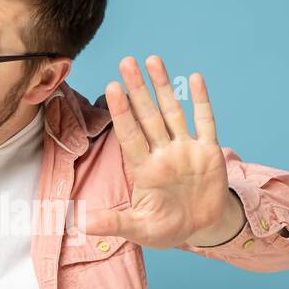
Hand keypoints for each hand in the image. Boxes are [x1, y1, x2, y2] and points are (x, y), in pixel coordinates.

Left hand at [79, 56, 244, 248]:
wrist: (201, 228)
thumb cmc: (167, 228)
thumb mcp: (140, 229)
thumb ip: (113, 222)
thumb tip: (79, 223)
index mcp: (145, 170)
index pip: (130, 135)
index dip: (122, 112)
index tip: (111, 87)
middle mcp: (164, 153)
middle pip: (149, 116)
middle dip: (138, 90)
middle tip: (125, 62)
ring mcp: (186, 150)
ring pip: (173, 112)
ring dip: (163, 87)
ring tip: (152, 60)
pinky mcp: (209, 152)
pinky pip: (206, 122)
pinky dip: (201, 101)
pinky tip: (194, 78)